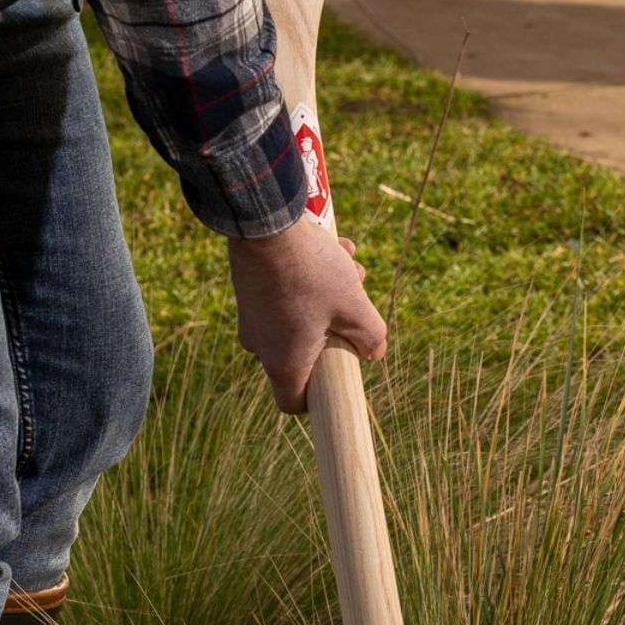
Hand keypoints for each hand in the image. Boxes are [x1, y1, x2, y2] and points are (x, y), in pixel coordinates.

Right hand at [227, 214, 387, 412]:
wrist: (265, 221)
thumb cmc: (312, 272)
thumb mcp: (355, 307)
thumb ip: (371, 337)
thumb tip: (375, 352)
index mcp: (283, 362)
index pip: (293, 403)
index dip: (317, 397)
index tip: (337, 374)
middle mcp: (261, 346)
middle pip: (303, 356)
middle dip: (336, 331)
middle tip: (355, 304)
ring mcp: (251, 318)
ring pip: (299, 319)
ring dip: (329, 299)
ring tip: (350, 265)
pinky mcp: (249, 291)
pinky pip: (284, 297)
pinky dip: (309, 282)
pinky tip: (333, 248)